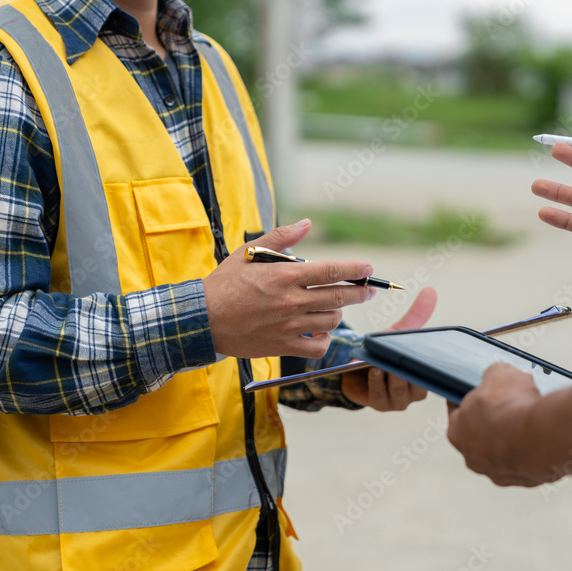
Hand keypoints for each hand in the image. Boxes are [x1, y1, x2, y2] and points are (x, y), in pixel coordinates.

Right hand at [203, 219, 375, 358]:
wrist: (203, 319)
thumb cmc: (225, 284)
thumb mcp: (248, 253)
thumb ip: (281, 237)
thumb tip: (307, 223)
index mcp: (285, 276)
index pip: (331, 271)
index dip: (355, 270)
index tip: (368, 269)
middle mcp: (291, 301)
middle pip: (339, 296)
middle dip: (360, 293)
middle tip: (368, 291)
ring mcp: (289, 326)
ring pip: (331, 321)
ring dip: (338, 313)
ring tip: (335, 308)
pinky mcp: (283, 346)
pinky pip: (318, 347)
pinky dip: (325, 340)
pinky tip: (321, 333)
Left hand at [341, 287, 436, 411]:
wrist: (352, 367)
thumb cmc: (381, 351)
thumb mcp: (398, 333)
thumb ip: (416, 315)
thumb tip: (431, 290)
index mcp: (423, 377)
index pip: (433, 375)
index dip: (431, 367)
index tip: (427, 355)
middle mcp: (414, 392)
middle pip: (418, 386)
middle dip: (410, 372)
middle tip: (403, 358)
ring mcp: (397, 401)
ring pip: (400, 392)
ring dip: (392, 377)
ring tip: (385, 363)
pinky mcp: (379, 404)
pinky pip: (380, 395)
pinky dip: (377, 382)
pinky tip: (375, 369)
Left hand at [446, 363, 571, 488]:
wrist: (540, 437)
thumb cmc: (512, 405)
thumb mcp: (500, 373)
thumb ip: (494, 373)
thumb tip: (499, 373)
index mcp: (456, 429)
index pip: (459, 410)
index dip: (473, 398)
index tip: (486, 391)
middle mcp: (470, 455)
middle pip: (480, 432)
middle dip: (495, 418)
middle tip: (513, 404)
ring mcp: (494, 471)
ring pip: (501, 450)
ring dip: (513, 438)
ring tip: (531, 421)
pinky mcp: (518, 480)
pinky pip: (523, 463)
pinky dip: (530, 452)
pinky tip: (540, 439)